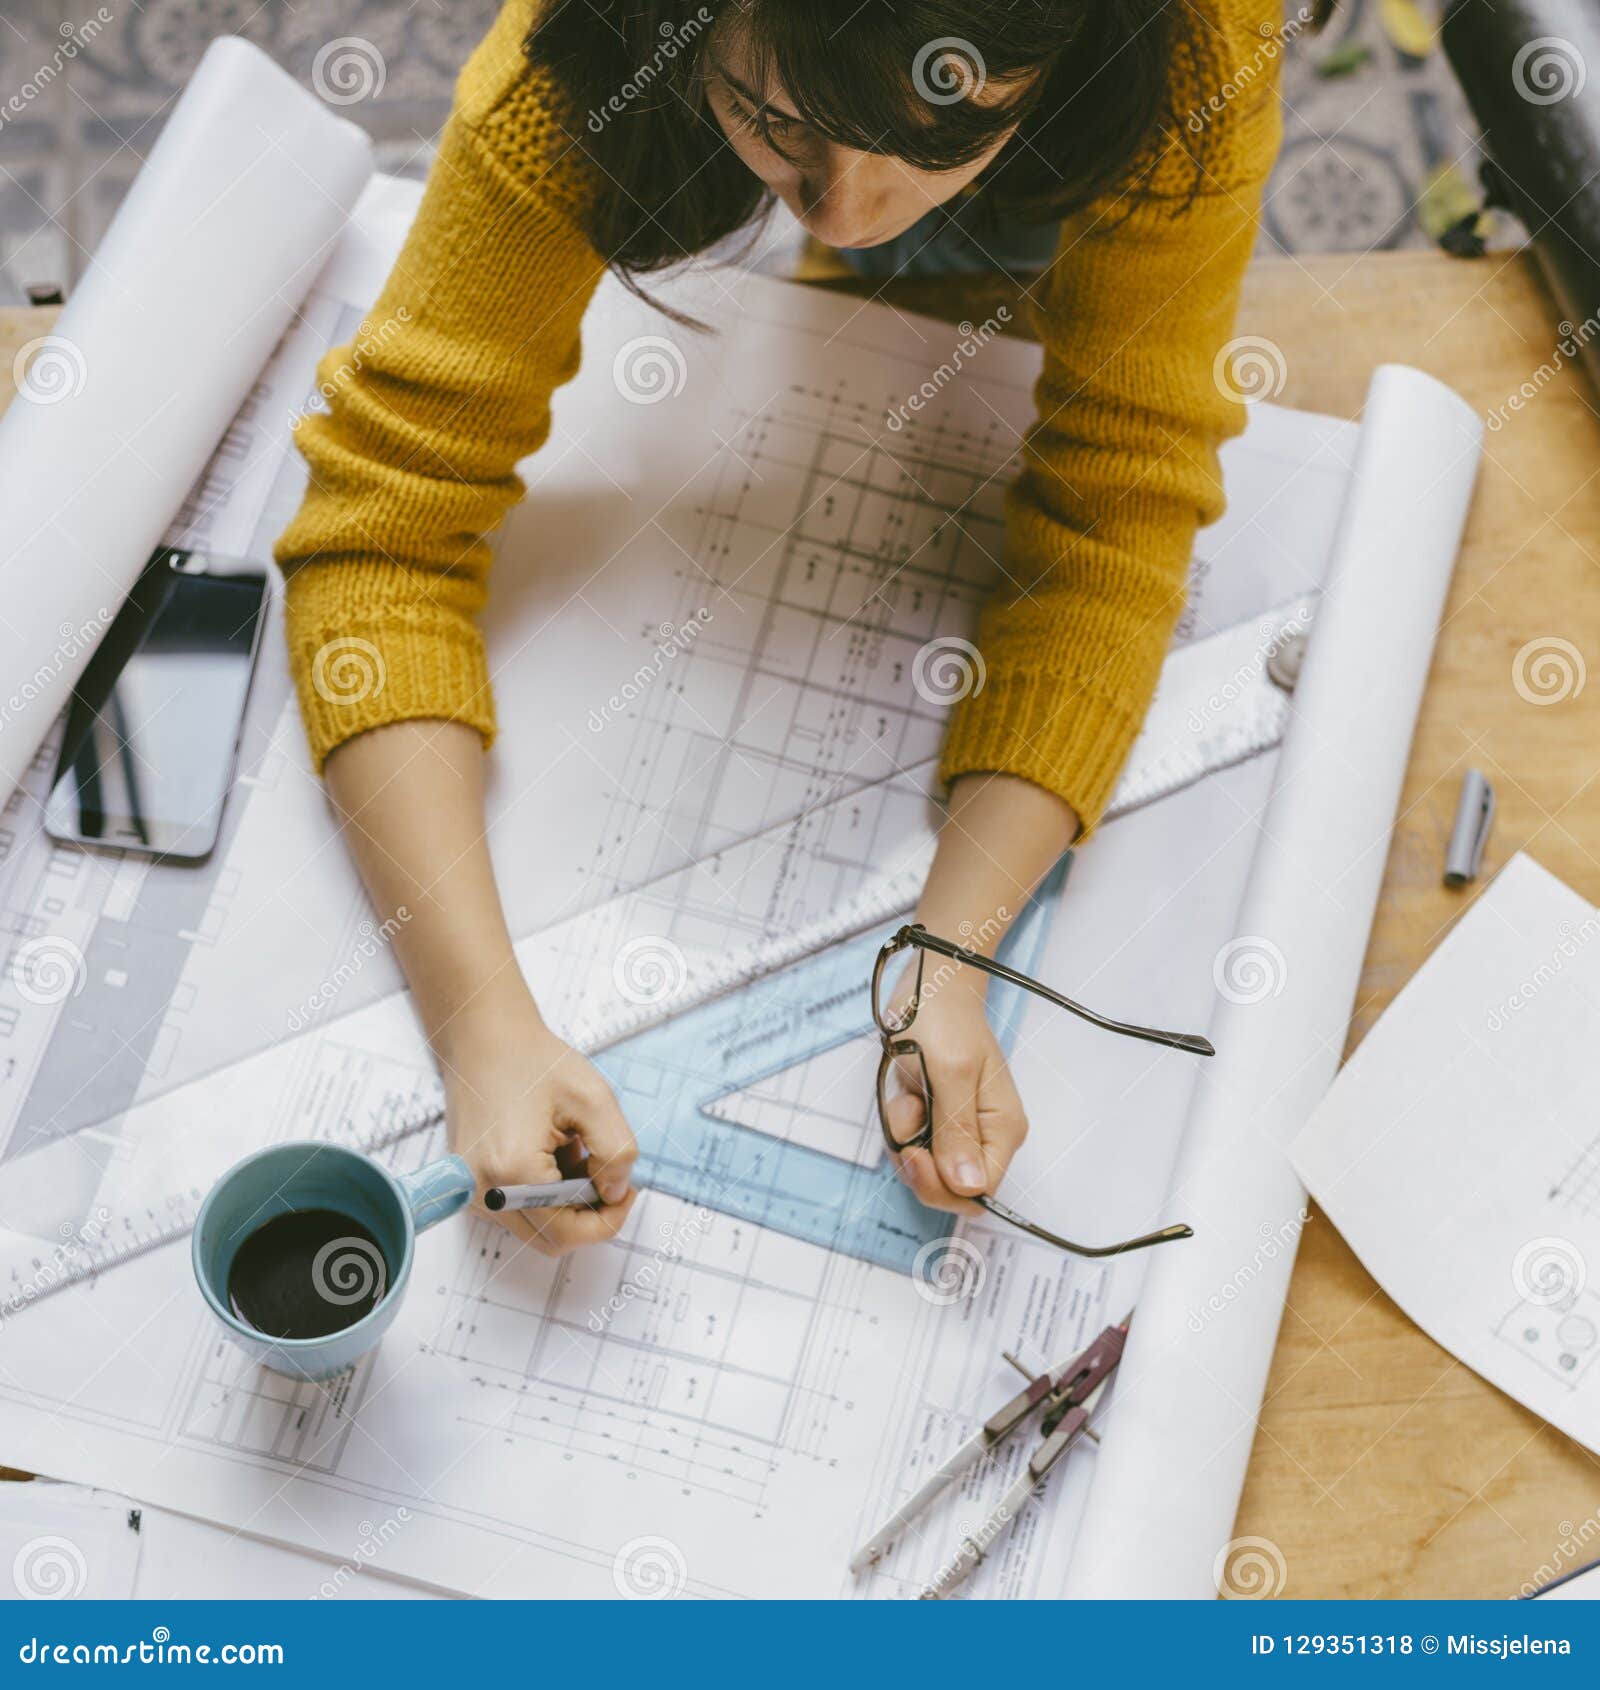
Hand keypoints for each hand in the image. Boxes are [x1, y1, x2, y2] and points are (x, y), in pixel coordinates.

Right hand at [440, 987, 637, 1255]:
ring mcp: (473, 1193)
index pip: (569, 1231)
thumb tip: (616, 1193)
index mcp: (513, 1172)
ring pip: (538, 1227)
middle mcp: (484, 1193)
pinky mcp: (473, 1188)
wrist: (484, 1042)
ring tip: (576, 1151)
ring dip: (568, 1202)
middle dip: (589, 1212)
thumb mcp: (594, 1097)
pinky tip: (555, 1153)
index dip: (609, 1218)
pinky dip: (547, 1194)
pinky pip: (520, 1210)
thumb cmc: (533, 1062)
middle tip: (608, 1171)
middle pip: (553, 1237)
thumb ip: (616, 1151)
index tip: (627, 1188)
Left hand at [883, 967, 1028, 1213]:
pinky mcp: (935, 1120)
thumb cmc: (943, 1020)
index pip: (976, 1192)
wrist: (928, 987)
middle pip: (947, 1186)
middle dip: (916, 1157)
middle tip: (908, 1112)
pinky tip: (905, 1092)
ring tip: (909, 1092)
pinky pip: (910, 1145)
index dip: (940, 1183)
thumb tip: (970, 1186)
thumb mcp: (949, 1072)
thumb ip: (957, 1130)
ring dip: (903, 1134)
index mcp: (1002, 1130)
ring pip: (923, 1167)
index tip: (913, 1150)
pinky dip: (898, 1123)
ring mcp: (958, 1130)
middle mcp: (984, 1137)